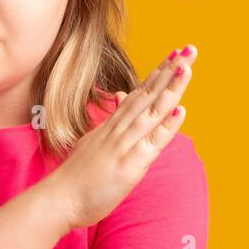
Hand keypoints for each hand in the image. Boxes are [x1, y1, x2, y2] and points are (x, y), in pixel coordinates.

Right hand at [43, 44, 197, 230]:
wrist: (58, 199)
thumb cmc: (77, 177)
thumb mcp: (94, 142)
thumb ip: (110, 121)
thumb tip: (120, 98)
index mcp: (113, 125)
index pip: (140, 93)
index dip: (158, 73)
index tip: (174, 55)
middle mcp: (120, 129)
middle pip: (149, 94)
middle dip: (170, 71)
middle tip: (190, 49)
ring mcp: (124, 144)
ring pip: (152, 111)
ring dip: (170, 89)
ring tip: (186, 67)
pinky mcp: (130, 164)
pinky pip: (152, 142)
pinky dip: (166, 126)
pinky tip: (180, 110)